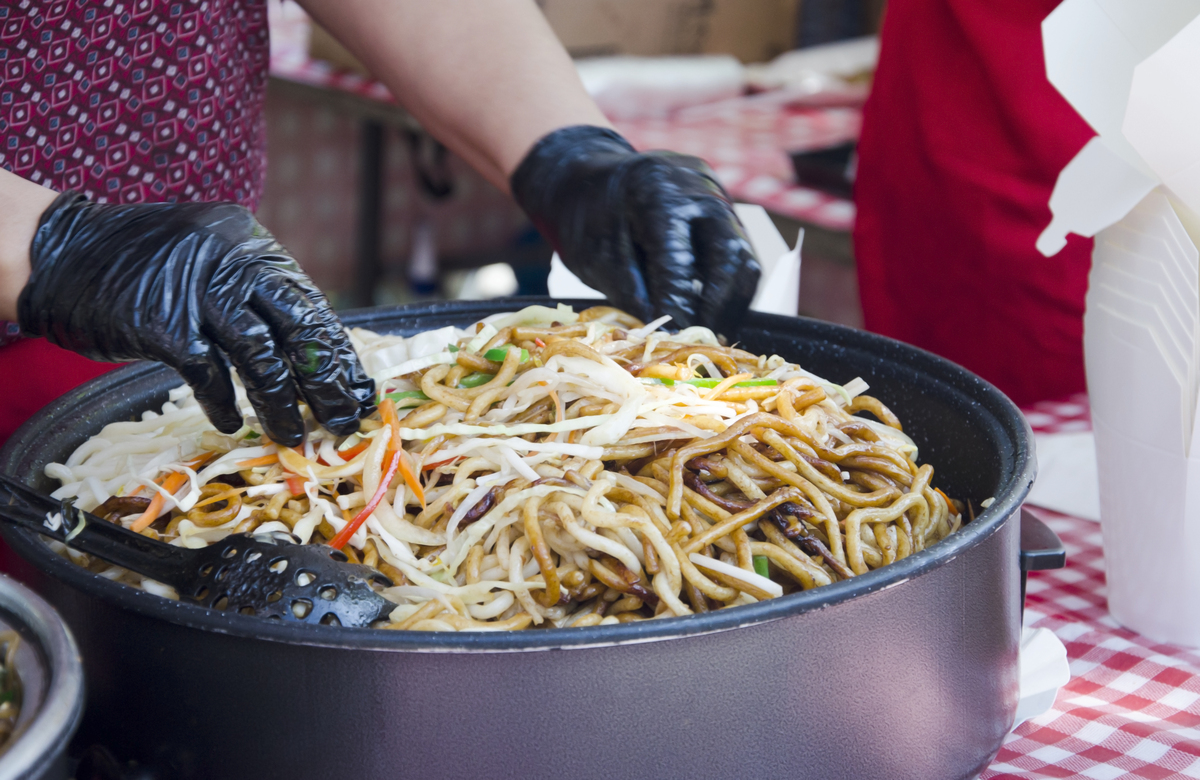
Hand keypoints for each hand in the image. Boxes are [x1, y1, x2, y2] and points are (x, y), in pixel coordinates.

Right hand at [17, 192, 374, 445]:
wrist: (63, 252)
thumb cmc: (143, 265)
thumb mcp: (210, 261)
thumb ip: (255, 294)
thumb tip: (308, 350)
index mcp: (252, 246)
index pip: (311, 306)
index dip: (337, 354)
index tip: (360, 389)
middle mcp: (232, 262)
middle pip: (299, 329)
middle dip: (326, 381)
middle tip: (343, 418)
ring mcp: (198, 291)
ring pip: (261, 356)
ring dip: (282, 403)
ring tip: (295, 435)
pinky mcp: (162, 323)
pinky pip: (207, 373)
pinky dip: (223, 401)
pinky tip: (233, 422)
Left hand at [511, 125, 760, 337]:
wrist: (592, 179)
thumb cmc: (587, 220)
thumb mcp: (597, 258)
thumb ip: (635, 292)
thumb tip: (671, 332)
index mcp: (656, 192)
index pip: (678, 259)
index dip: (678, 304)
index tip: (675, 338)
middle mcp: (698, 188)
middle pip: (729, 256)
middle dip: (716, 305)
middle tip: (700, 337)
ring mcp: (717, 196)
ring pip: (744, 258)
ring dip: (730, 301)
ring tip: (709, 330)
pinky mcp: (725, 209)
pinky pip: (739, 254)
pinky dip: (729, 287)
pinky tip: (711, 311)